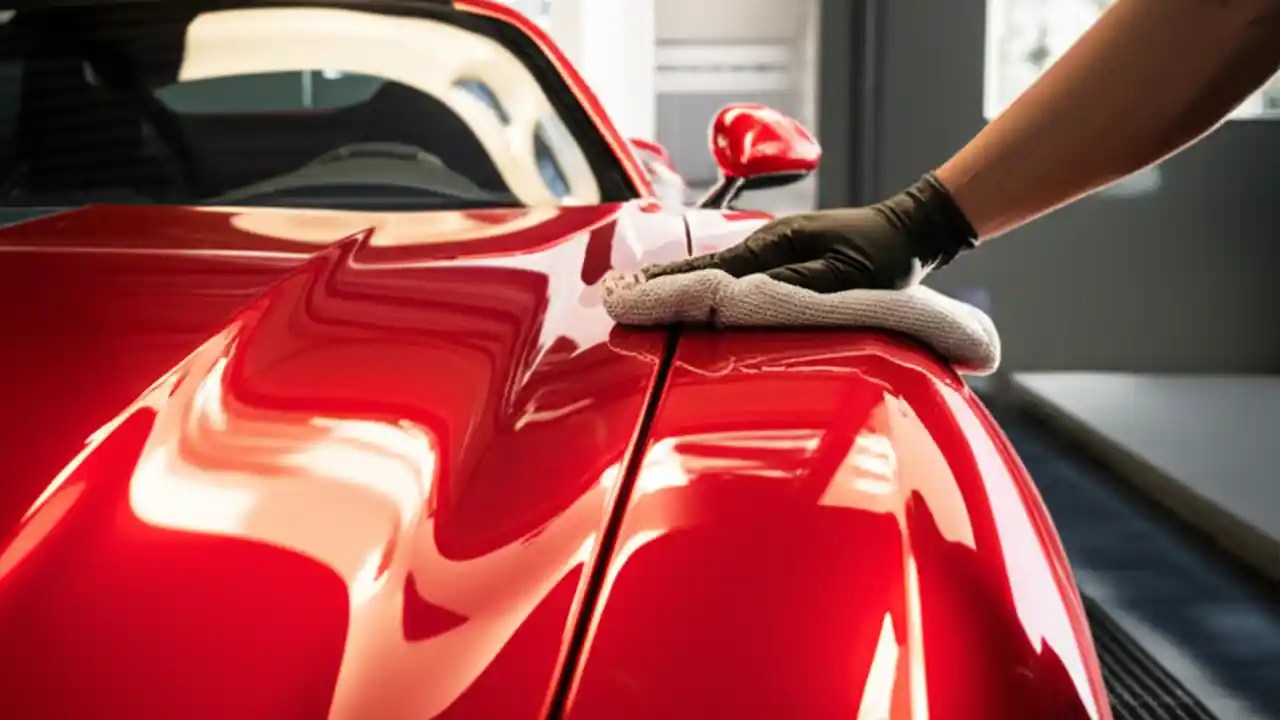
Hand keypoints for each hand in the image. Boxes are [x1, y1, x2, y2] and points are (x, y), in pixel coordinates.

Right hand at [644, 173, 976, 292]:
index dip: (665, 288)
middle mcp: (764, 245)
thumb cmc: (884, 257)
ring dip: (673, 285)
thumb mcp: (841, 277)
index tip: (628, 298)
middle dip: (656, 284)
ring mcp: (770, 252)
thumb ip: (789, 289)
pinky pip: (730, 276)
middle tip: (614, 298)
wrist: (913, 232)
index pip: (706, 273)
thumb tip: (737, 299)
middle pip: (698, 270)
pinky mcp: (779, 262)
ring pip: (711, 272)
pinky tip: (684, 294)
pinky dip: (700, 285)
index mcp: (772, 246)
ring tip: (634, 296)